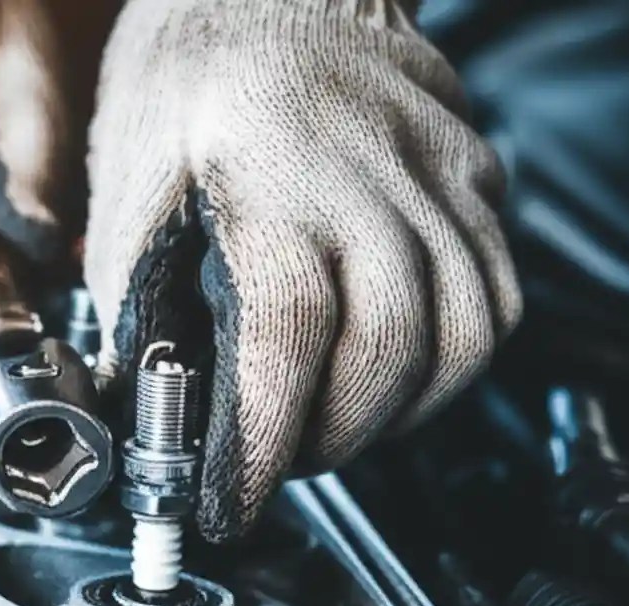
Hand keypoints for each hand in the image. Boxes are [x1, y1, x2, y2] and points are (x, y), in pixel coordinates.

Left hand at [85, 0, 521, 541]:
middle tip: (281, 460)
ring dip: (399, 412)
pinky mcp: (479, 173)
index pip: (290, 329)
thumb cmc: (184, 82)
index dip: (266, 437)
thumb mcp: (128, 191)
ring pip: (467, 335)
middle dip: (331, 438)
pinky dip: (449, 361)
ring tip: (336, 423)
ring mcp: (441, 167)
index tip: (233, 501)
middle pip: (391, 346)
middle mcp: (370, 166)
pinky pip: (499, 295)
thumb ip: (142, 309)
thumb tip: (159, 416)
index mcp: (266, 165)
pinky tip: (394, 367)